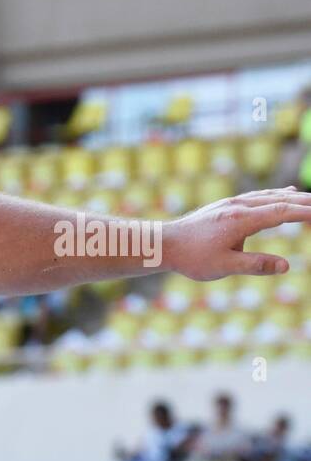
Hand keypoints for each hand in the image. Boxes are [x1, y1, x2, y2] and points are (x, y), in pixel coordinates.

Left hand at [164, 187, 310, 280]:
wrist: (163, 244)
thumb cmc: (192, 258)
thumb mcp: (223, 267)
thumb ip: (255, 265)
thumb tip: (286, 266)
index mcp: (241, 220)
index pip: (283, 212)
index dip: (306, 212)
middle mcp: (239, 206)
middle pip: (281, 199)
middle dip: (306, 202)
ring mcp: (232, 203)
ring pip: (270, 195)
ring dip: (294, 196)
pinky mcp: (226, 205)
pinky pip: (259, 196)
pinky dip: (277, 195)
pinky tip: (285, 194)